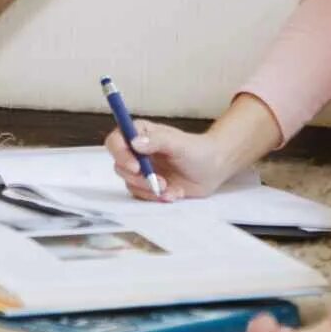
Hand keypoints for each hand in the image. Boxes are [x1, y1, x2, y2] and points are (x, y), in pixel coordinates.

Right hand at [103, 120, 241, 201]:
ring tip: (170, 190)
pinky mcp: (148, 186)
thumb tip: (134, 143)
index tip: (135, 167)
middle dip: (138, 178)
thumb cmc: (198, 150)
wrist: (213, 169)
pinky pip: (142, 195)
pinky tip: (174, 194)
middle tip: (159, 182)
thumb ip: (157, 141)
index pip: (116, 141)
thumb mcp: (179, 143)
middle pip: (120, 165)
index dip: (120, 154)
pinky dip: (156, 198)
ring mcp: (142, 170)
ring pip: (130, 183)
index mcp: (141, 134)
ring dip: (149, 190)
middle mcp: (137, 151)